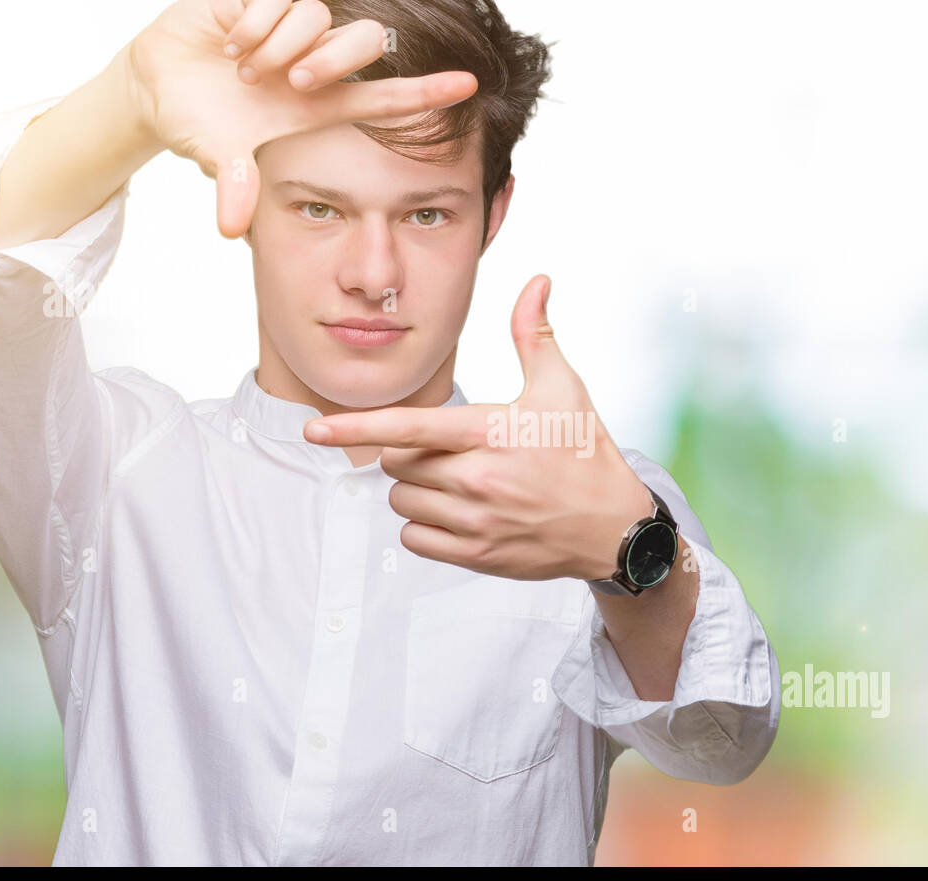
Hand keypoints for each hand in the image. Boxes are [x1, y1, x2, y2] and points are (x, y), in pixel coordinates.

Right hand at [125, 0, 477, 236]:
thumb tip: (230, 229)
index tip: (470, 86)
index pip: (388, 97)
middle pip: (364, 42)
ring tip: (246, 68)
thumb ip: (233, 186)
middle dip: (331, 61)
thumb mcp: (218, 155)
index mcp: (320, 104)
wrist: (156, 83)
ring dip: (281, 45)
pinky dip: (255, 22)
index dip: (428, 93)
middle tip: (291, 83)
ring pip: (319, 16)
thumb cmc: (200, 121)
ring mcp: (292, 28)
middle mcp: (314, 63)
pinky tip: (232, 41)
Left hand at [303, 276, 654, 581]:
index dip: (354, 427)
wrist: (613, 526)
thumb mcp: (563, 388)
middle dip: (409, 453)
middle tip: (449, 449)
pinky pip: (414, 539)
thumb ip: (534, 334)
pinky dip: (423, 526)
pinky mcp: (477, 555)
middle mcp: (478, 479)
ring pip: (402, 502)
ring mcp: (476, 521)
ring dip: (415, 490)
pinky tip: (455, 513)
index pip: (407, 428)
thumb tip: (536, 280)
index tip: (313, 428)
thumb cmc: (585, 451)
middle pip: (397, 463)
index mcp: (490, 432)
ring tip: (457, 482)